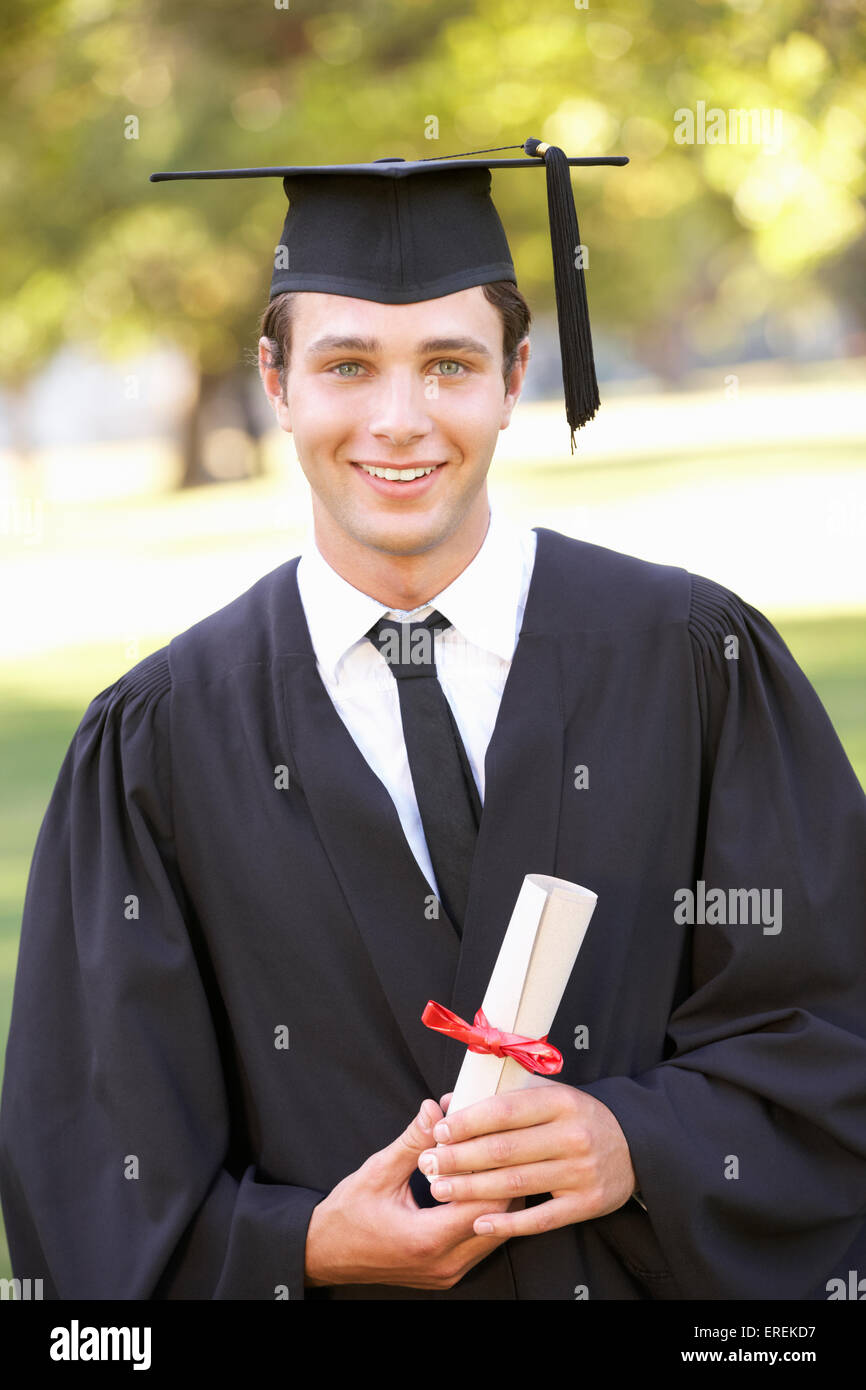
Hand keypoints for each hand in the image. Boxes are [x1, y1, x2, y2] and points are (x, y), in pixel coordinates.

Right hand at [304, 1099, 523, 1288]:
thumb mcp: (377, 1172)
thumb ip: (412, 1142)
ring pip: (495, 1234)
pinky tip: (476, 1188)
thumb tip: (435, 1110)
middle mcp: (444, 1263)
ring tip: (489, 1163)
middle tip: (497, 1146)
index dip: (495, 1170)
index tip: (491, 1139)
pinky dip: (484, 1215)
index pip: (487, 1205)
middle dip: (502, 1180)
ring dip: (496, 1199)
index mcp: (427, 1240)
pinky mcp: (447, 1273)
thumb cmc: (346, 1216)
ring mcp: (447, 1273)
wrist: (325, 1253)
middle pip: (500, 1221)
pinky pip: (481, 1243)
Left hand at [417, 1082, 635, 1238]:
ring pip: (515, 1184)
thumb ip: (505, 1096)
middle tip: (430, 1163)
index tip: (439, 1131)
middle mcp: (572, 1135)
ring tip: (440, 1189)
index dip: (468, 1122)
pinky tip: (478, 1222)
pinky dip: (507, 1223)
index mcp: (561, 1101)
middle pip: (504, 1150)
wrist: (634, 1147)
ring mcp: (580, 1172)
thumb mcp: (550, 1094)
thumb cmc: (577, 1117)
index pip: (504, 1111)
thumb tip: (451, 1100)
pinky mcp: (586, 1204)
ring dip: (472, 1188)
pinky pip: (540, 1218)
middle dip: (460, 1158)